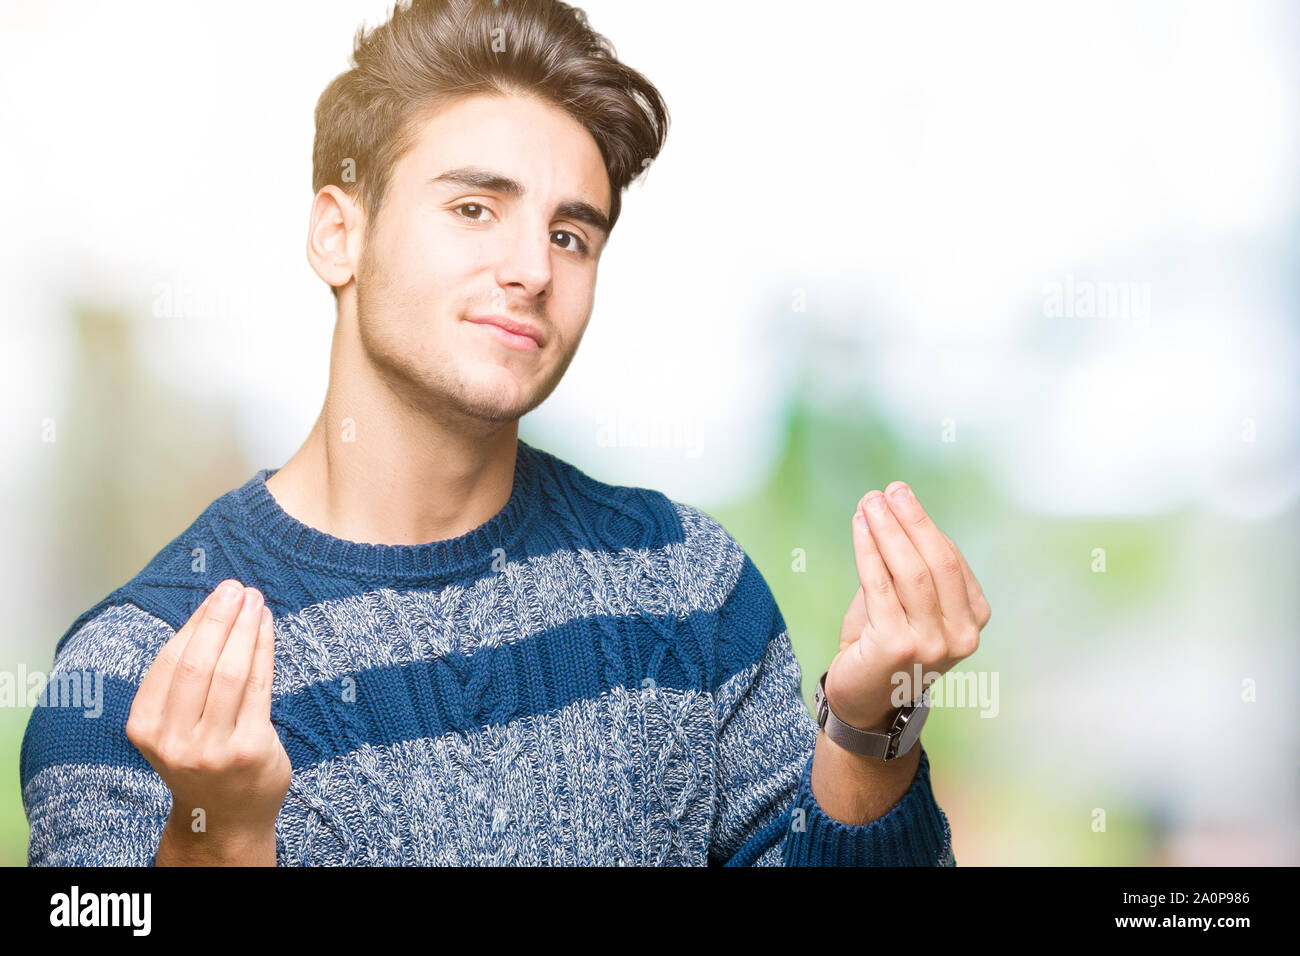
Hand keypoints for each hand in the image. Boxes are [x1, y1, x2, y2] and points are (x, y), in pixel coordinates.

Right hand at [126, 579, 289, 861]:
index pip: (172, 661)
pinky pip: (259, 688)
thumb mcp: (174, 724)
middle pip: (200, 663)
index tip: (218, 594)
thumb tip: (211, 612)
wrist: (223, 817)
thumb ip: (183, 678)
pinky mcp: (250, 750)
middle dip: (221, 619)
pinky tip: (267, 628)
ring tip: (256, 602)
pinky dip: (264, 651)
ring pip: (232, 672)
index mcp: (145, 727)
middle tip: (237, 589)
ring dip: (246, 630)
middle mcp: (174, 740)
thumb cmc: (201, 756)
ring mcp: (213, 748)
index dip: (197, 622)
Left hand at [826, 482, 989, 731]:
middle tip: (890, 490)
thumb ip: (908, 565)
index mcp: (973, 619)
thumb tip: (894, 511)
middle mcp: (961, 635)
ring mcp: (932, 645)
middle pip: (937, 562)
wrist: (864, 701)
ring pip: (911, 571)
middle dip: (912, 520)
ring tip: (871, 502)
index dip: (923, 524)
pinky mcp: (897, 647)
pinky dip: (869, 550)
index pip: (950, 559)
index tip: (899, 496)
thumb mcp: (905, 602)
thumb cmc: (883, 643)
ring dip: (889, 530)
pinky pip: (881, 586)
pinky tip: (859, 527)